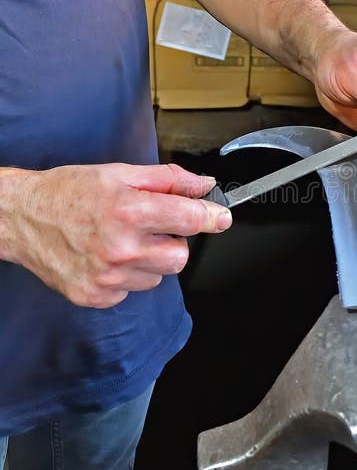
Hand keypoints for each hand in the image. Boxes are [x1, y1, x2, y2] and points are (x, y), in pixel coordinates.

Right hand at [2, 163, 231, 307]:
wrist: (22, 217)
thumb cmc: (69, 192)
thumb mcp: (119, 173)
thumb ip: (167, 180)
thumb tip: (203, 185)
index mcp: (128, 211)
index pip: (191, 220)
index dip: (211, 217)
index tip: (221, 217)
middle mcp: (120, 248)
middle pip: (180, 257)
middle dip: (174, 241)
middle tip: (152, 226)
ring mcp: (108, 277)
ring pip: (158, 276)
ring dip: (149, 259)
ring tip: (121, 240)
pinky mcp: (96, 296)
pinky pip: (133, 290)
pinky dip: (127, 275)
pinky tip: (106, 257)